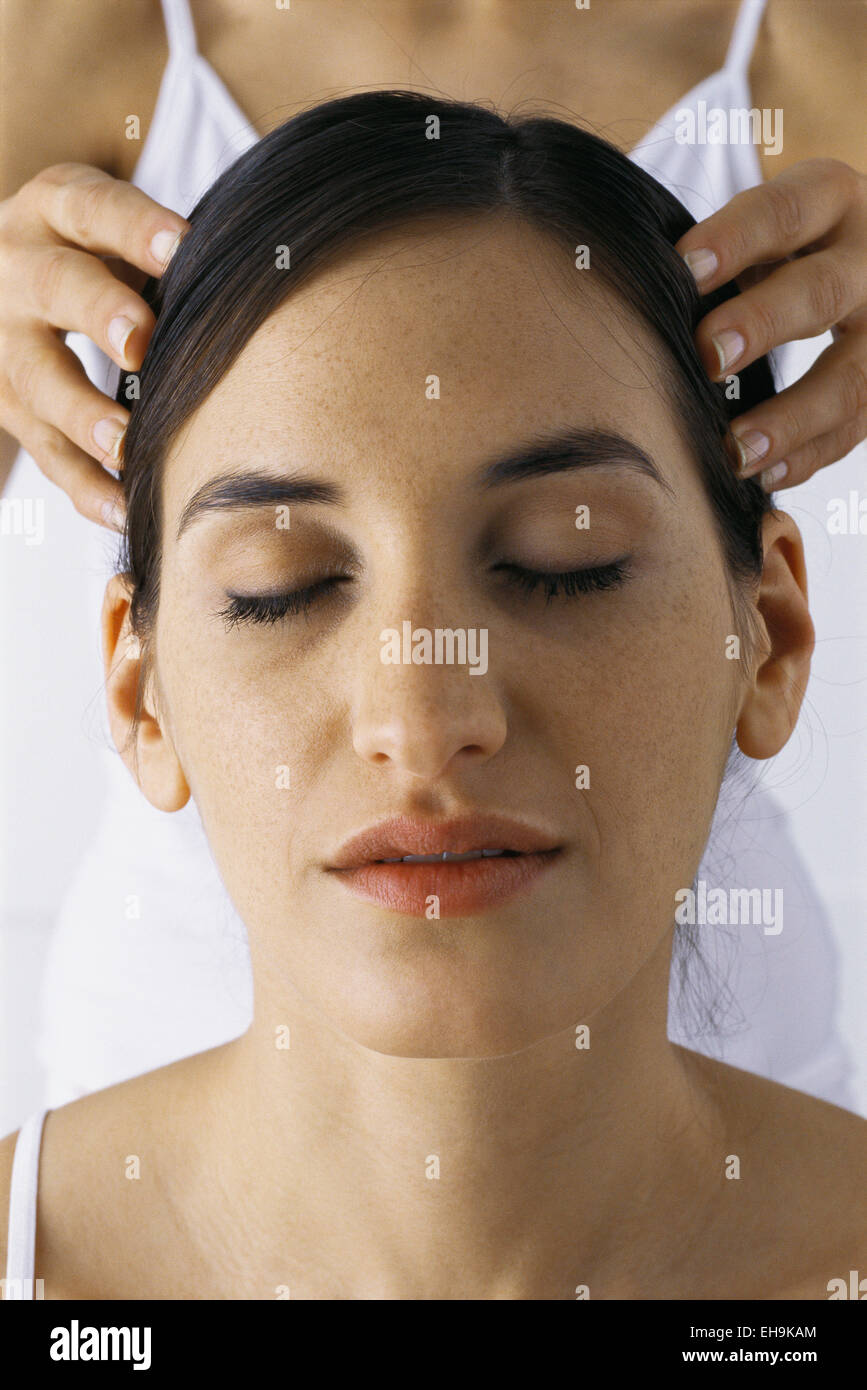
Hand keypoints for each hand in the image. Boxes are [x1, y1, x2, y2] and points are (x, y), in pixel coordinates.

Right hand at [0, 163, 188, 527]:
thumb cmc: (108, 247)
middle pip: (54, 288)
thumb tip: (262, 270)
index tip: (182, 247)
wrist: (24, 266)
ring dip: (80, 415)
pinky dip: (83, 484)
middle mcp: (19, 268)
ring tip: (123, 447)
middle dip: (97, 314)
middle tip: (140, 347)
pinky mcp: (9, 405)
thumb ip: (174, 246)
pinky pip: (43, 450)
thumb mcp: (126, 223)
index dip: (134, 228)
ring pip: (34, 379)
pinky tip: (123, 509)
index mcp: (56, 207)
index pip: (94, 208)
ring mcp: (5, 340)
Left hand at [676, 158, 866, 489]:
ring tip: (734, 451)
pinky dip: (806, 456)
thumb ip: (709, 255)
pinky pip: (854, 428)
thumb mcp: (750, 228)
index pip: (785, 211)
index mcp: (830, 198)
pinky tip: (761, 476)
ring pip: (852, 378)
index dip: (736, 239)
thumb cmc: (768, 247)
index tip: (681, 269)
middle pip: (822, 292)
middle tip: (707, 358)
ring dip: (790, 419)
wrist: (845, 258)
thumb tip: (630, 294)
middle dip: (764, 324)